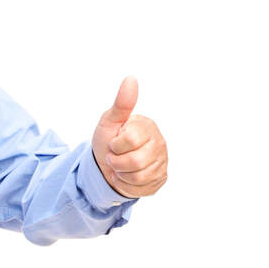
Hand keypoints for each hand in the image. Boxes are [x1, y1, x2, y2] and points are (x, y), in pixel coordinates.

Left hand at [91, 75, 167, 198]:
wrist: (106, 165)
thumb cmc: (109, 139)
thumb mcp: (109, 121)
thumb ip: (122, 103)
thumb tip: (131, 79)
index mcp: (147, 126)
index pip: (130, 139)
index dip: (115, 145)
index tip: (113, 142)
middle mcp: (159, 142)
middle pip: (136, 161)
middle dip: (117, 162)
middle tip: (114, 157)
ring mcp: (162, 161)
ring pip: (139, 177)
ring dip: (121, 174)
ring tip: (120, 166)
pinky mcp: (160, 179)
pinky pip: (142, 188)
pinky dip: (127, 185)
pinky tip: (126, 176)